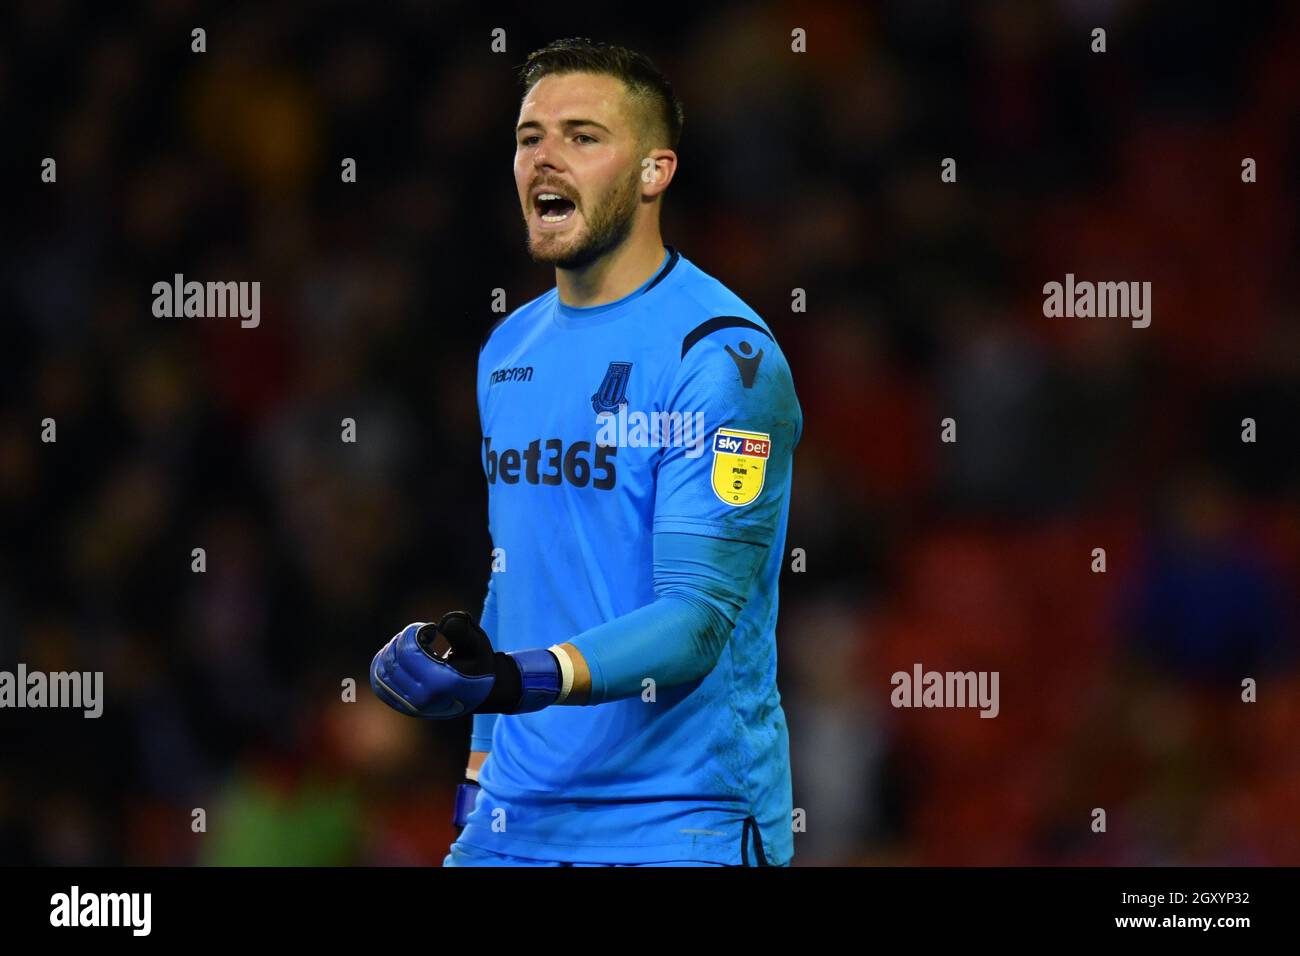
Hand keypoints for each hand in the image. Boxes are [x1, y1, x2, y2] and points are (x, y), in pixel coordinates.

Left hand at [369, 611, 497, 717]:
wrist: (479, 695)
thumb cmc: (479, 666)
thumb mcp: (478, 644)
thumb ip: (463, 630)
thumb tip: (441, 625)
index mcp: (441, 684)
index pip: (407, 652)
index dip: (411, 632)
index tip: (429, 629)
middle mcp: (423, 699)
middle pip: (392, 661)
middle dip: (402, 639)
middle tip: (420, 634)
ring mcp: (411, 706)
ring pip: (381, 673)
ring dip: (390, 651)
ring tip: (408, 644)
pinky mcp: (404, 708)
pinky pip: (379, 686)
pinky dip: (380, 667)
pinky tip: (393, 655)